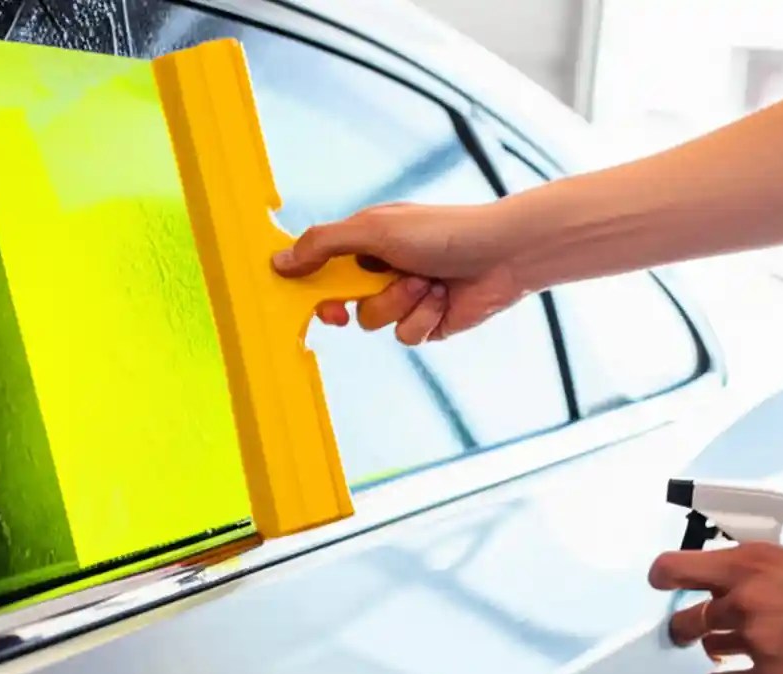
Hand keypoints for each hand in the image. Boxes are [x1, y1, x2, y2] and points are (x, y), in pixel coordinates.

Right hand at [271, 203, 526, 345]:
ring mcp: (403, 299)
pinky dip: (422, 317)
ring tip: (426, 281)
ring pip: (373, 321)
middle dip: (355, 300)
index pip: (321, 267)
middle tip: (354, 300)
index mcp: (365, 242)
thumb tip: (280, 260)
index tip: (307, 295)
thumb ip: (324, 244)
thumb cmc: (442, 231)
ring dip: (398, 302)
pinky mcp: (426, 323)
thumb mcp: (374, 229)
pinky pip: (405, 336)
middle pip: (341, 301)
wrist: (503, 254)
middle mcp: (381, 271)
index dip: (311, 284)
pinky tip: (442, 297)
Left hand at [649, 542, 782, 673]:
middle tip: (690, 626)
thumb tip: (715, 572)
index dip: (660, 577)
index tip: (657, 583)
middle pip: (687, 617)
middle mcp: (746, 599)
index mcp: (750, 564)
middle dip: (689, 624)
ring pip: (707, 647)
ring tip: (739, 644)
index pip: (675, 567)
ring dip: (716, 648)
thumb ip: (749, 566)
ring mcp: (756, 640)